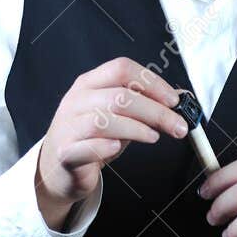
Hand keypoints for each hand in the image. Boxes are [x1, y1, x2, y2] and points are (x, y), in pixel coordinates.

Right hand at [36, 58, 187, 230]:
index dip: (152, 82)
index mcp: (89, 84)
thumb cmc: (92, 138)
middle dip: (156, 111)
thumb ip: (143, 105)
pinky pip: (88, 146)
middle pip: (120, 96)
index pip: (121, 69)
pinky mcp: (65, 153)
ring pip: (106, 120)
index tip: (174, 100)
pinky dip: (107, 146)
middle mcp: (76, 101)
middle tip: (178, 126)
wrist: (57, 167)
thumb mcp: (118, 116)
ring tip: (154, 137)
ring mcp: (68, 126)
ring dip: (138, 129)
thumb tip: (179, 98)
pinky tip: (119, 147)